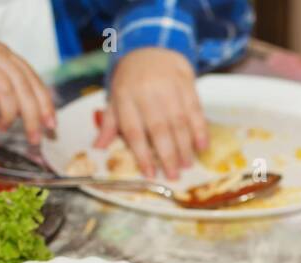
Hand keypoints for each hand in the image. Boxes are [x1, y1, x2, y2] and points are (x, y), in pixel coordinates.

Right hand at [0, 26, 53, 143]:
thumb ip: (11, 80)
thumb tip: (33, 113)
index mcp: (6, 54)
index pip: (33, 80)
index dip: (46, 104)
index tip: (52, 125)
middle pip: (22, 88)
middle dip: (32, 117)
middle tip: (35, 138)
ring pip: (6, 93)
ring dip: (9, 115)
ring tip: (2, 127)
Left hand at [97, 48, 206, 179]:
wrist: (151, 49)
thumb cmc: (132, 81)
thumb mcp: (116, 99)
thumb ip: (109, 125)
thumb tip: (98, 149)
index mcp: (125, 99)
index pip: (134, 131)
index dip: (143, 155)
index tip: (151, 174)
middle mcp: (146, 93)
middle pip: (159, 129)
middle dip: (168, 156)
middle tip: (175, 176)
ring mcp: (168, 87)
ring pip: (179, 122)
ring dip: (185, 147)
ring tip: (187, 165)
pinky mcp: (186, 84)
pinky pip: (195, 111)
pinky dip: (200, 131)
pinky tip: (201, 147)